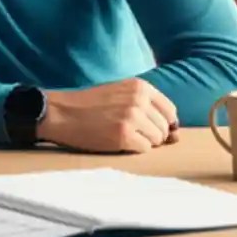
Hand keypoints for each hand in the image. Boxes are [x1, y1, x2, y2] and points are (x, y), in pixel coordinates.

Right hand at [36, 78, 178, 153]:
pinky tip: (117, 142)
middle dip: (151, 135)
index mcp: (140, 86)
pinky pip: (144, 149)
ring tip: (121, 135)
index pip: (170, 110)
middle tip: (128, 132)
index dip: (162, 124)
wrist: (61, 113)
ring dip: (143, 142)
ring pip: (156, 140)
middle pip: (164, 127)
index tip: (149, 128)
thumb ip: (146, 106)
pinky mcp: (124, 135)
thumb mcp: (120, 93)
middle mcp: (139, 99)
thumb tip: (175, 134)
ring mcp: (132, 117)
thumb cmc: (90, 105)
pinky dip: (133, 149)